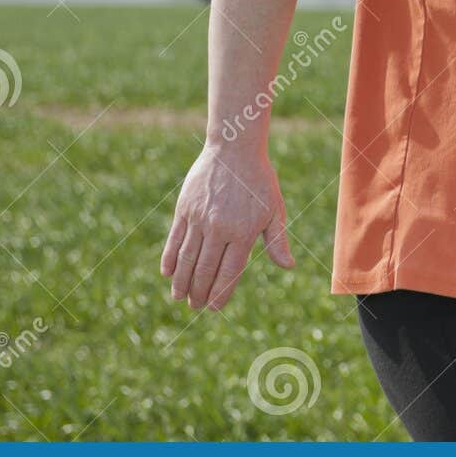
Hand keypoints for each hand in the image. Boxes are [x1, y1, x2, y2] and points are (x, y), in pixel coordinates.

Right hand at [160, 143, 294, 310]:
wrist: (234, 149)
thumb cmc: (259, 181)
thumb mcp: (274, 210)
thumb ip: (277, 240)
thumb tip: (288, 266)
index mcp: (244, 231)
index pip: (230, 271)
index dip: (222, 292)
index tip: (215, 307)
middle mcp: (220, 228)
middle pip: (206, 269)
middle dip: (200, 292)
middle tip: (196, 306)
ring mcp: (199, 219)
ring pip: (188, 258)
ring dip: (182, 281)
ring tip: (179, 297)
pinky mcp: (185, 209)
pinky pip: (175, 240)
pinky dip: (170, 259)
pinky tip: (167, 274)